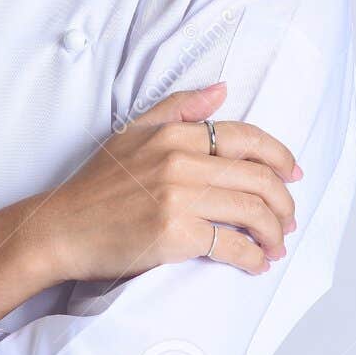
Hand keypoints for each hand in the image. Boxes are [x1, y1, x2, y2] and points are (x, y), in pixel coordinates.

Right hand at [33, 82, 301, 284]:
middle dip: (284, 203)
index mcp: (174, 134)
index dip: (280, 157)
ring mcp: (177, 197)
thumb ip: (178, 108)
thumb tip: (222, 90)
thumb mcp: (132, 132)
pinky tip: (255, 264)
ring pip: (252, 211)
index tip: (293, 176)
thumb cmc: (97, 185)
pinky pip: (231, 245)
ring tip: (275, 246)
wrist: (62, 228)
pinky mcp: (174, 234)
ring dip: (274, 233)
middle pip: (258, 178)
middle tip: (288, 221)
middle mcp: (179, 161)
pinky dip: (252, 258)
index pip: (246, 138)